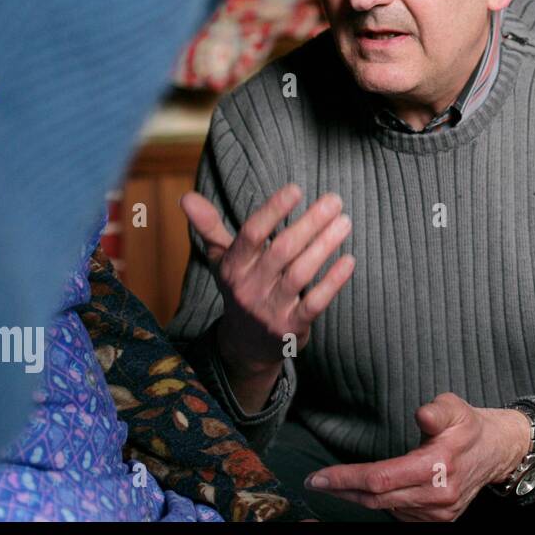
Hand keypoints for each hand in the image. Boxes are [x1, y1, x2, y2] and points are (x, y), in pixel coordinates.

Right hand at [181, 184, 354, 387]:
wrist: (246, 346)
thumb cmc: (242, 289)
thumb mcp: (224, 261)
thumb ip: (210, 227)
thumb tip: (185, 196)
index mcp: (233, 267)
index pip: (252, 234)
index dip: (273, 210)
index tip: (296, 189)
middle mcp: (249, 288)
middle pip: (282, 250)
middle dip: (310, 222)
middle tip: (335, 200)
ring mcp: (270, 310)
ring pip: (300, 273)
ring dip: (325, 245)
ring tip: (345, 222)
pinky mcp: (291, 328)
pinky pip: (315, 303)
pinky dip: (333, 281)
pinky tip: (349, 260)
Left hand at [304, 393, 531, 521]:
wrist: (497, 451)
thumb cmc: (469, 425)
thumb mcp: (455, 407)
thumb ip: (436, 410)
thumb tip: (422, 414)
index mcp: (438, 465)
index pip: (381, 478)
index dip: (346, 479)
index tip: (318, 478)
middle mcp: (439, 494)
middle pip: (377, 499)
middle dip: (344, 490)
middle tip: (317, 482)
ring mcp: (440, 511)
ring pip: (387, 509)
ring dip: (361, 497)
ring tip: (343, 483)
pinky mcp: (441, 520)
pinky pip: (401, 515)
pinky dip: (384, 503)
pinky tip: (376, 491)